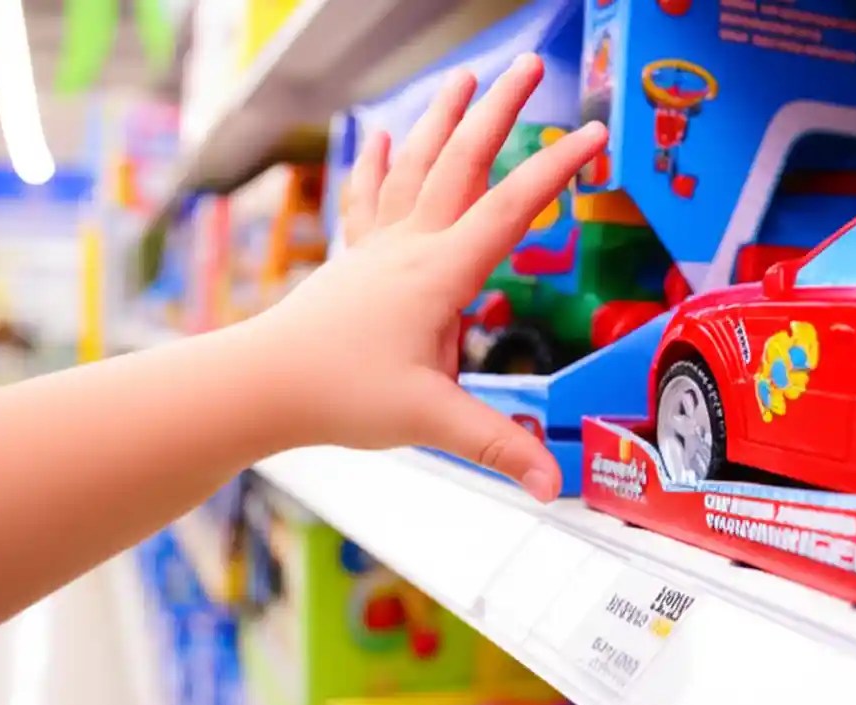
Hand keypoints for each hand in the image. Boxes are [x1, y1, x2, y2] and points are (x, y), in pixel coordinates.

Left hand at [260, 53, 606, 501]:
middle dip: (499, 111)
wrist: (261, 384)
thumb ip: (496, 445)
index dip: (557, 169)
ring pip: (415, 165)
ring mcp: (378, 247)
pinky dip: (377, 161)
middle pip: (461, 162)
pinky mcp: (355, 259)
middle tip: (526, 66)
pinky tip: (381, 133)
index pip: (510, 208)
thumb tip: (553, 486)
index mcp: (439, 274)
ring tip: (464, 79)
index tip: (594, 135)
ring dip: (442, 119)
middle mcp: (409, 246)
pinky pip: (369, 197)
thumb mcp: (429, 421)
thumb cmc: (336, 394)